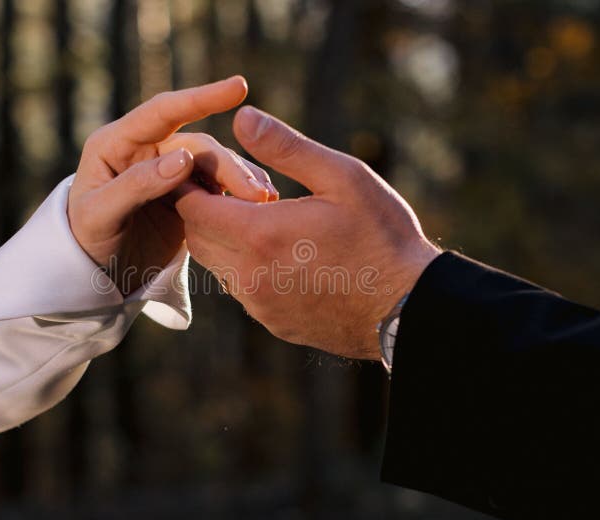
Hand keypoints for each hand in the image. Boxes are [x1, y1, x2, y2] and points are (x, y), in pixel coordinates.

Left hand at [68, 77, 276, 293]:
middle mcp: (146, 150)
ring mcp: (168, 172)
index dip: (202, 98)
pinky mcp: (186, 197)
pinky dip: (238, 195)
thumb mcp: (99, 214)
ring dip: (240, 180)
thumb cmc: (84, 240)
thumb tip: (184, 158)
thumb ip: (136, 184)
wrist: (92, 274)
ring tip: (263, 201)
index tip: (239, 88)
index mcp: (117, 142)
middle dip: (229, 166)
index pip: (163, 111)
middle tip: (256, 194)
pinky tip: (259, 206)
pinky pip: (217, 188)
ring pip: (213, 166)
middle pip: (197, 146)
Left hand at [175, 106, 439, 358]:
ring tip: (257, 214)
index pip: (192, 206)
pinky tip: (279, 250)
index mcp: (260, 235)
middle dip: (204, 208)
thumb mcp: (342, 177)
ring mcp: (259, 304)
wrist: (408, 308)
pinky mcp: (272, 322)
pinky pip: (240, 288)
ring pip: (216, 263)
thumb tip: (241, 117)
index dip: (191, 182)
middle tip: (228, 185)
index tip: (207, 166)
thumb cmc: (382, 236)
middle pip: (196, 236)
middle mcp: (249, 276)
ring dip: (225, 237)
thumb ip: (287, 147)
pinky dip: (245, 265)